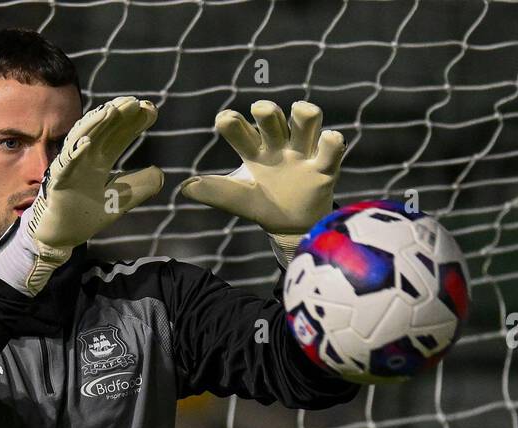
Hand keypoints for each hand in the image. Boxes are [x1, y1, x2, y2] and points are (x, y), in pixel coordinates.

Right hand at [0, 96, 163, 295]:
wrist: (60, 237)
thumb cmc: (83, 216)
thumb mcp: (119, 202)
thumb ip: (138, 188)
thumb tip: (160, 174)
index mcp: (99, 162)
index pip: (118, 136)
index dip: (133, 123)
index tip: (151, 111)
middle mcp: (85, 160)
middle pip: (103, 132)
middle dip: (119, 116)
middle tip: (137, 103)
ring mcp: (70, 168)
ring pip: (83, 140)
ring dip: (97, 124)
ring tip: (113, 110)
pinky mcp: (57, 182)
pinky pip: (66, 165)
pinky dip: (75, 152)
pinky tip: (87, 141)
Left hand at [180, 100, 344, 265]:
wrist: (293, 226)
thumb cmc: (263, 204)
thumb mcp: (238, 199)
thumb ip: (215, 192)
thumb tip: (185, 188)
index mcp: (254, 150)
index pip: (240, 130)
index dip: (233, 123)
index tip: (224, 120)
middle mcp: (278, 145)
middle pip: (273, 118)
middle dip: (267, 111)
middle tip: (260, 110)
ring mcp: (302, 153)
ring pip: (306, 123)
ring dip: (304, 114)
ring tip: (300, 111)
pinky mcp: (323, 168)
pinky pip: (331, 152)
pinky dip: (332, 143)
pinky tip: (330, 138)